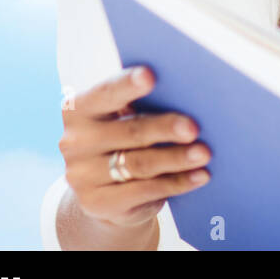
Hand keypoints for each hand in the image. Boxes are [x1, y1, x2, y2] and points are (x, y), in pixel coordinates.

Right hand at [59, 65, 210, 231]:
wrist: (105, 192)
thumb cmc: (124, 137)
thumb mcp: (124, 118)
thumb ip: (144, 105)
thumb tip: (189, 95)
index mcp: (79, 109)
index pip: (106, 93)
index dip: (128, 84)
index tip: (151, 76)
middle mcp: (75, 141)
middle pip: (129, 131)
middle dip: (165, 128)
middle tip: (194, 127)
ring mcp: (82, 175)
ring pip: (140, 163)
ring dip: (177, 158)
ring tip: (204, 153)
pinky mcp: (98, 203)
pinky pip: (145, 191)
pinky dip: (177, 182)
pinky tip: (200, 175)